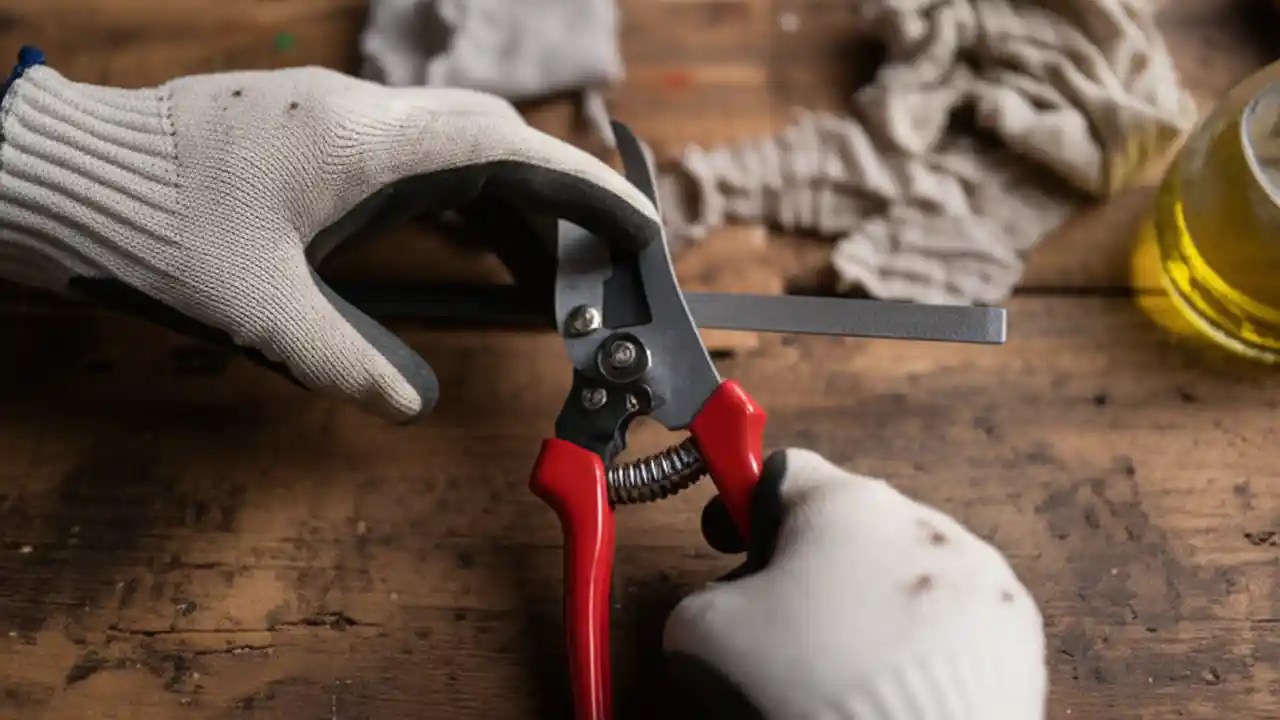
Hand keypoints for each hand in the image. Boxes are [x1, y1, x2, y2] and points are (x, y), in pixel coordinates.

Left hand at [0, 49, 657, 420]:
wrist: (67, 173)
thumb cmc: (153, 230)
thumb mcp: (258, 311)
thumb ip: (348, 360)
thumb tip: (412, 404)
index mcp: (361, 143)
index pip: (506, 149)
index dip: (583, 188)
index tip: (635, 223)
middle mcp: (359, 113)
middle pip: (493, 137)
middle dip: (558, 195)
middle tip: (599, 257)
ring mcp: (335, 113)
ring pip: (454, 141)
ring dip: (507, 198)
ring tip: (543, 264)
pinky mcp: (313, 128)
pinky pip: (413, 152)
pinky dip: (458, 196)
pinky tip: (467, 241)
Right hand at [665, 449, 1046, 719]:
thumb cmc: (810, 683)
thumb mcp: (707, 635)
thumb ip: (703, 595)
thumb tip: (718, 608)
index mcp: (844, 504)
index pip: (779, 470)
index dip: (743, 502)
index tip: (729, 537)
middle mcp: (919, 520)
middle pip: (841, 527)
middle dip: (806, 569)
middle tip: (778, 628)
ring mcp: (978, 573)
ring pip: (900, 572)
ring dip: (868, 603)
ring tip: (844, 669)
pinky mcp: (1014, 629)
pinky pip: (951, 619)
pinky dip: (921, 642)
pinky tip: (895, 686)